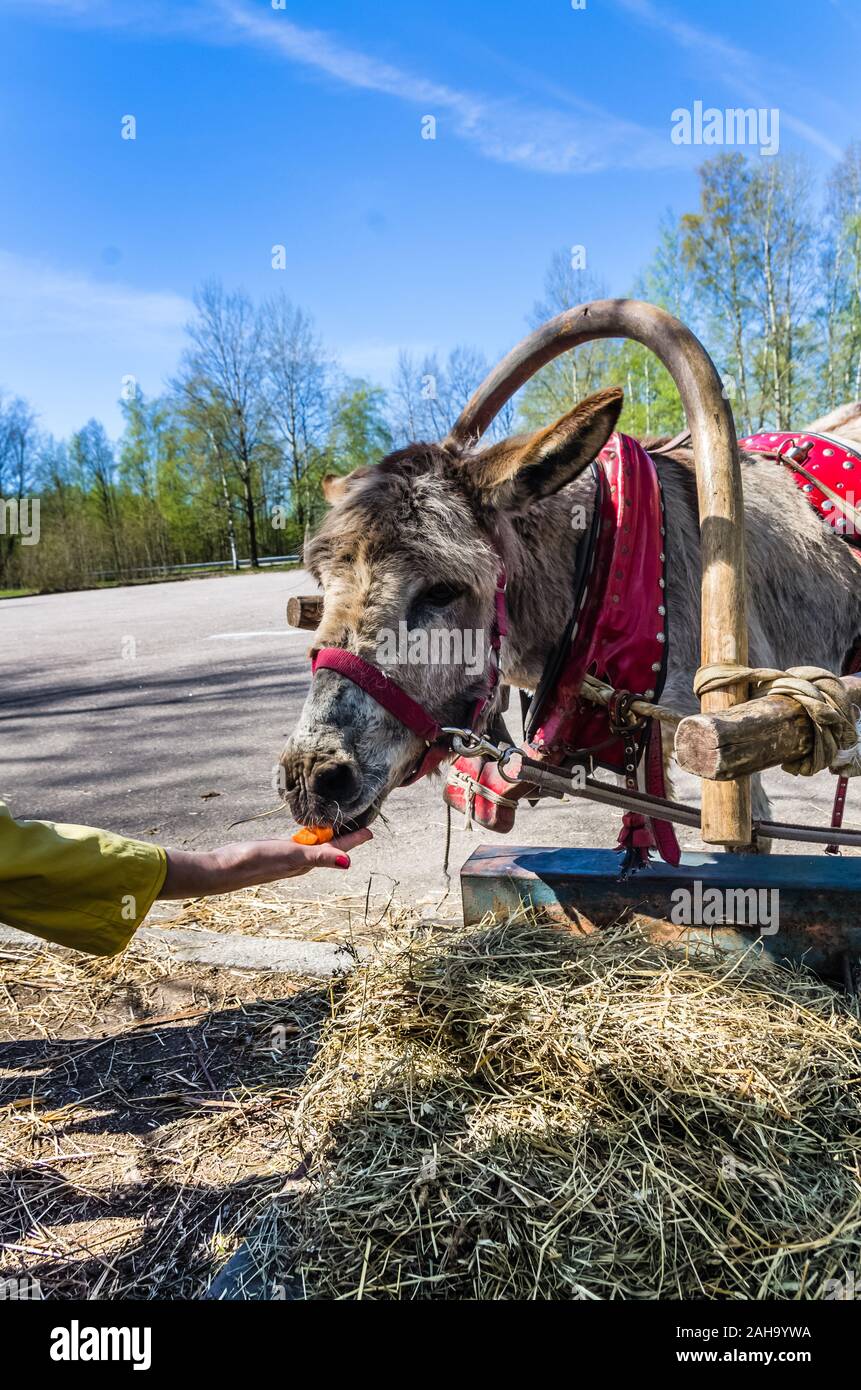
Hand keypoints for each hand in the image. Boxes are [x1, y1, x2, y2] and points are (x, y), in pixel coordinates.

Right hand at [159, 829, 372, 898]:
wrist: (224, 869)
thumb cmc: (257, 861)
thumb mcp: (292, 855)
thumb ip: (320, 857)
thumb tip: (349, 863)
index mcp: (307, 862)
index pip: (338, 848)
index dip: (355, 839)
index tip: (371, 830)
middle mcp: (300, 862)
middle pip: (329, 848)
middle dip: (345, 837)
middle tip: (358, 823)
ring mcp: (286, 858)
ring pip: (314, 846)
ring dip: (328, 837)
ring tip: (337, 825)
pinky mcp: (273, 853)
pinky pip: (298, 844)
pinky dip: (307, 836)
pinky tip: (303, 831)